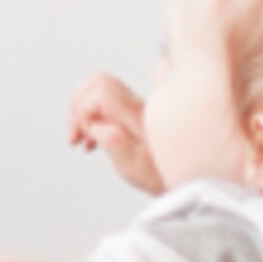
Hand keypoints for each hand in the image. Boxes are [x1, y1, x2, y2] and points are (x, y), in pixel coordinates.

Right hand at [68, 72, 162, 192]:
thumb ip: (112, 139)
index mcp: (136, 115)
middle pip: (99, 82)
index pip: (101, 93)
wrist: (186, 179)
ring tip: (83, 138)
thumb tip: (94, 124)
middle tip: (76, 135)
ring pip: (101, 90)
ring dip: (84, 112)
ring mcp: (137, 107)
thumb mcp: (133, 165)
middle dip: (79, 107)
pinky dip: (95, 116)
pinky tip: (95, 137)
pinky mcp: (135, 114)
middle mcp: (137, 106)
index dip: (82, 112)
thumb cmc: (159, 176)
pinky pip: (109, 102)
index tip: (81, 136)